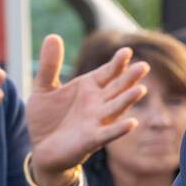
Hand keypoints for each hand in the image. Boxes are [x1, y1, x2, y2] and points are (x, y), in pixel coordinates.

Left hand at [26, 35, 148, 185]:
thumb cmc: (46, 119)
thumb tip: (53, 36)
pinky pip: (107, 134)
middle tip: (144, 66)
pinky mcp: (91, 140)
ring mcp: (97, 121)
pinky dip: (119, 129)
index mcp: (89, 88)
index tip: (127, 51)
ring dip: (129, 100)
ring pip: (116, 108)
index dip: (117, 63)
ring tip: (141, 90)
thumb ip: (50, 65)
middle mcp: (97, 103)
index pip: (108, 72)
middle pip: (117, 88)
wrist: (40, 149)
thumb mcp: (43, 88)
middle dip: (130, 78)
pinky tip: (132, 123)